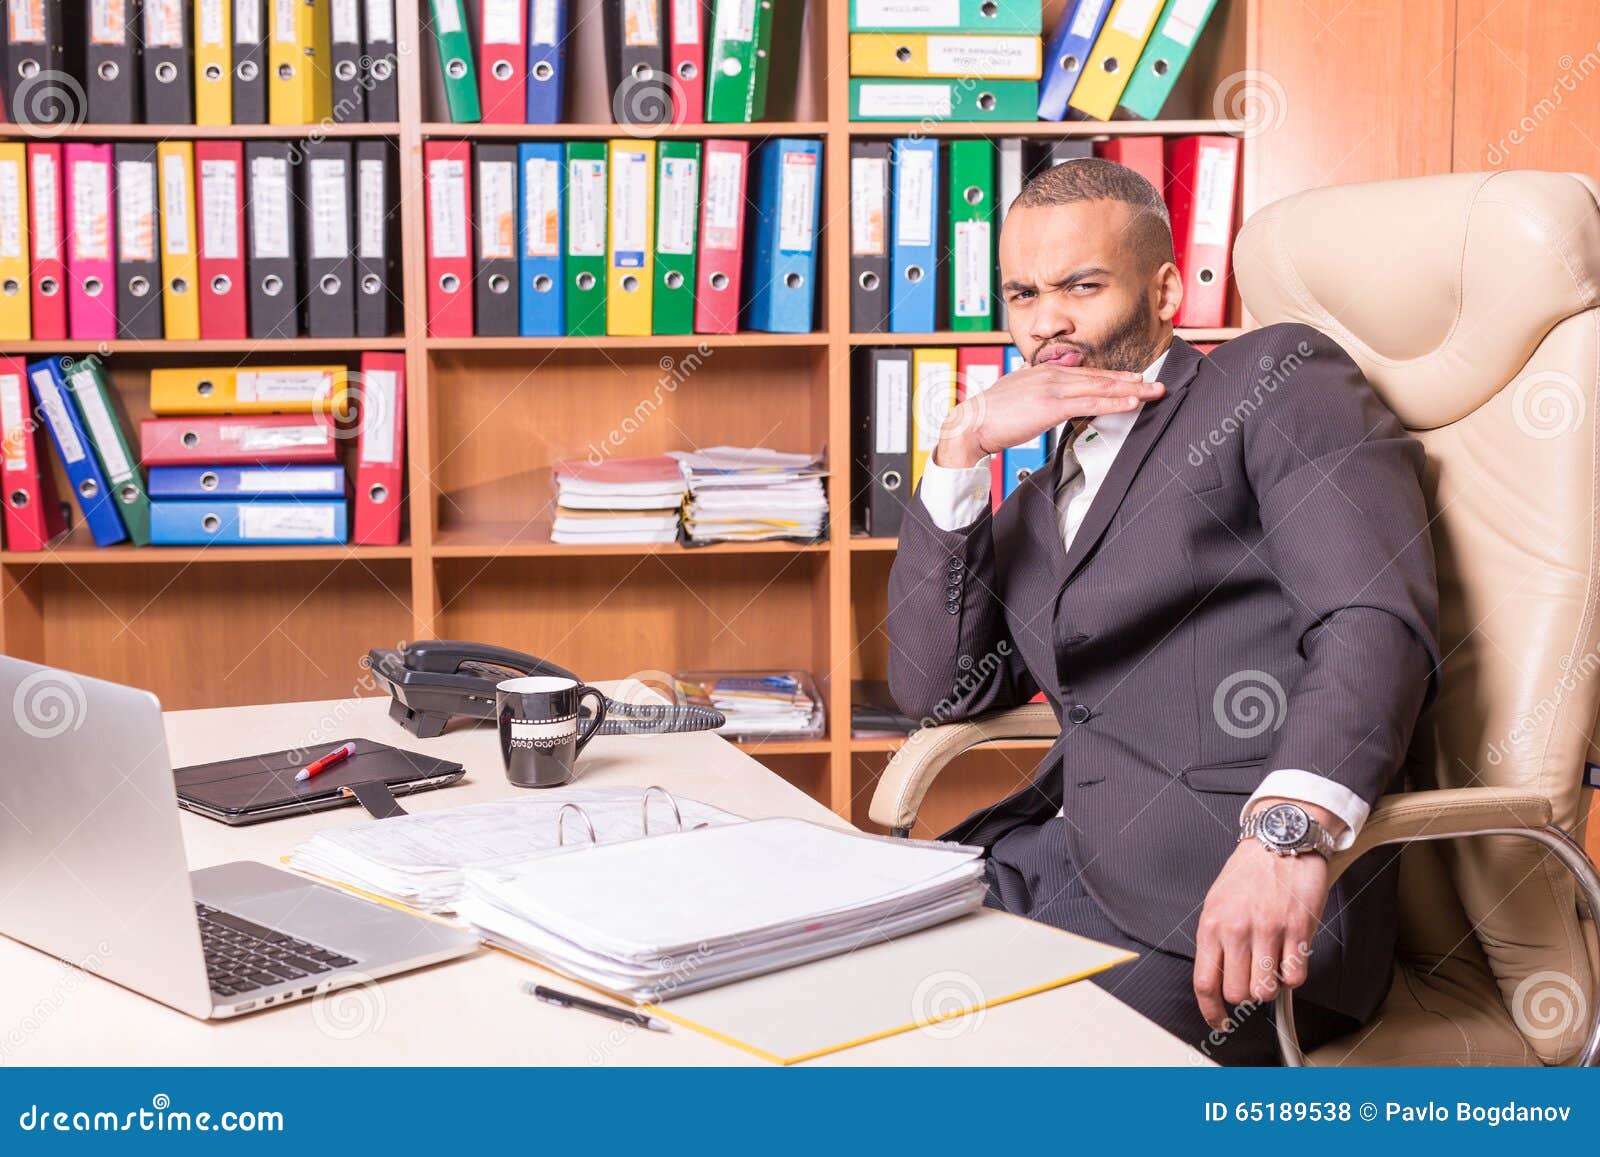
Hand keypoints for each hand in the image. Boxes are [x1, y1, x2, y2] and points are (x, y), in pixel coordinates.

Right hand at [934, 354, 1160, 468]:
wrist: (972, 424)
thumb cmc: (990, 414)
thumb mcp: (1017, 393)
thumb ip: (1037, 388)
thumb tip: (1054, 388)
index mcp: (1043, 372)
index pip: (1086, 373)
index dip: (1111, 377)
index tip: (1131, 379)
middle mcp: (1052, 374)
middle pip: (1099, 377)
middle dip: (1129, 380)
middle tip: (1154, 383)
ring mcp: (1053, 388)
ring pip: (1100, 387)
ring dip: (1130, 389)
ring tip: (1152, 392)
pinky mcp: (1053, 405)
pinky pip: (1092, 403)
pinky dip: (1114, 402)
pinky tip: (1132, 402)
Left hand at [1192, 836, 1329, 1030]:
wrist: (1280, 839)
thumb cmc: (1249, 872)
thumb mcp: (1217, 903)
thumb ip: (1217, 941)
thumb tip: (1219, 979)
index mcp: (1211, 924)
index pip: (1204, 982)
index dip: (1210, 1011)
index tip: (1218, 1021)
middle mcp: (1236, 929)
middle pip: (1237, 993)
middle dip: (1246, 993)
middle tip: (1254, 976)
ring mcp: (1268, 929)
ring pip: (1266, 990)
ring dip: (1271, 986)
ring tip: (1273, 963)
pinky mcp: (1298, 928)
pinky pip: (1295, 975)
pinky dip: (1294, 974)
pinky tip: (1291, 954)